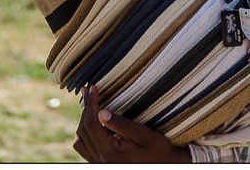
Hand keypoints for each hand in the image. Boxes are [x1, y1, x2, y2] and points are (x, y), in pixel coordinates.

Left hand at [74, 85, 190, 162]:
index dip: (90, 103)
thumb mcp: (144, 135)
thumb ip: (121, 124)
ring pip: (81, 141)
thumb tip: (101, 112)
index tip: (92, 87)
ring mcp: (101, 164)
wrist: (169, 166)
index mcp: (111, 153)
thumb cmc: (160, 151)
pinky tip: (93, 122)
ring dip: (84, 121)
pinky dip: (86, 134)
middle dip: (86, 109)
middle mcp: (102, 161)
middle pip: (84, 130)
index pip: (92, 124)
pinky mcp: (103, 164)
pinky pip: (85, 149)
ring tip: (90, 105)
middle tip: (89, 91)